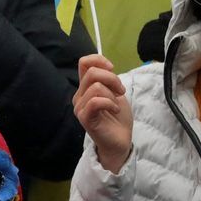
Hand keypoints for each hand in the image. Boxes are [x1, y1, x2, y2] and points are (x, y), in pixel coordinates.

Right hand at [73, 54, 131, 172]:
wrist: (120, 140)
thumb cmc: (118, 118)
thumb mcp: (115, 92)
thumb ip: (108, 79)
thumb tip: (105, 66)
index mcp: (86, 88)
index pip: (84, 62)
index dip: (99, 60)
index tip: (112, 69)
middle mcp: (79, 96)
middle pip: (92, 72)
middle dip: (112, 79)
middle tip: (120, 92)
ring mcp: (80, 107)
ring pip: (96, 87)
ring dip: (112, 95)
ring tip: (116, 105)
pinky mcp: (85, 118)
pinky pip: (96, 101)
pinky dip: (110, 103)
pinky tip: (115, 110)